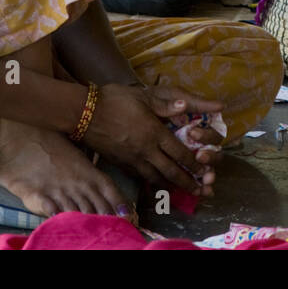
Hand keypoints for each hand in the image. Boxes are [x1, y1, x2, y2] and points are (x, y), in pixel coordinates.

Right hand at [82, 83, 224, 194]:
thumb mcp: (142, 96)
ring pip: (156, 178)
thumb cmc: (114, 100)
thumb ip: (166, 104)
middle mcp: (146, 150)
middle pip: (171, 171)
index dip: (195, 164)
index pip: (180, 153)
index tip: (204, 170)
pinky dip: (152, 184)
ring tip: (181, 193)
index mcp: (154, 132)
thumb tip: (186, 105)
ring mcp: (132, 159)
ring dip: (171, 187)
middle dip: (187, 183)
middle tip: (200, 190)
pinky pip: (140, 178)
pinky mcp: (120, 164)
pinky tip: (156, 185)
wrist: (82, 113)